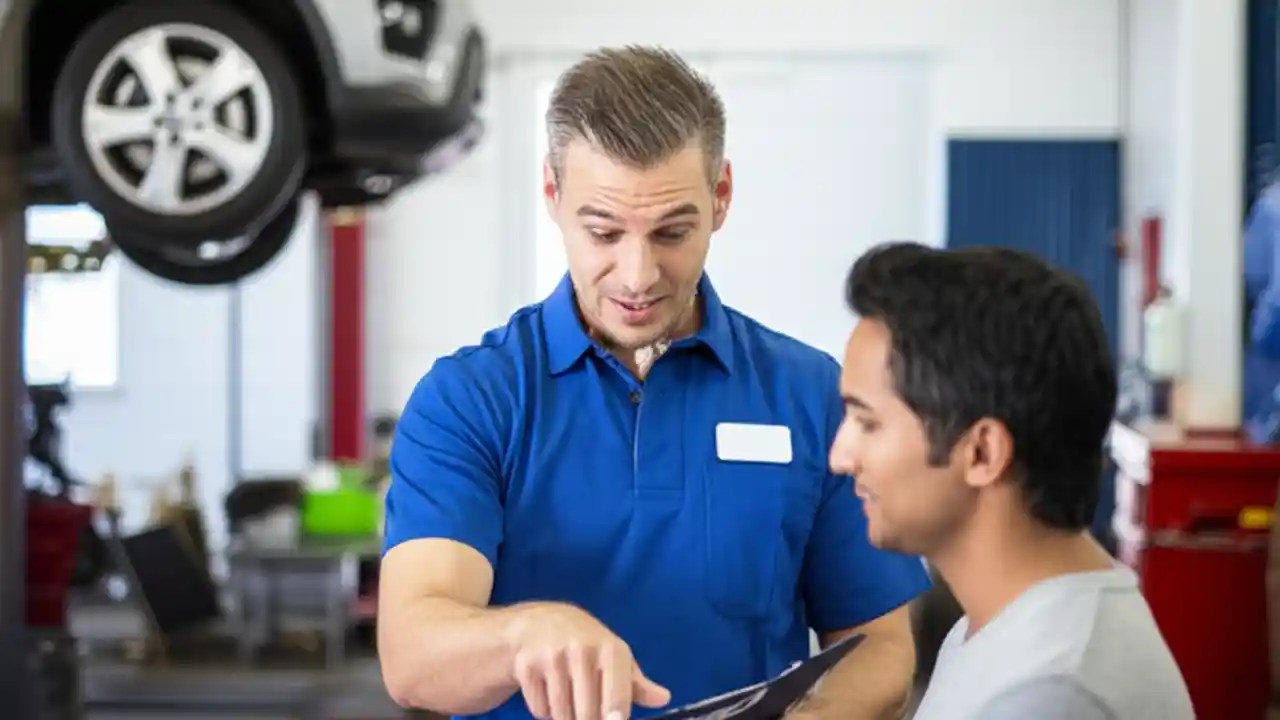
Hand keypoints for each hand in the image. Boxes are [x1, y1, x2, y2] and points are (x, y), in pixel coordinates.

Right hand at [509, 603, 670, 719]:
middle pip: (587, 713)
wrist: (539, 623)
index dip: (616, 714)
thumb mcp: (614, 657)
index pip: (617, 692)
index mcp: (610, 649)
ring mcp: (551, 657)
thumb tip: (663, 698)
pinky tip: (549, 692)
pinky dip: (545, 711)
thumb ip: (637, 683)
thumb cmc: (586, 645)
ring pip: (562, 715)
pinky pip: (540, 710)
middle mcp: (581, 650)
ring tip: (569, 701)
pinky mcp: (525, 666)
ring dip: (565, 718)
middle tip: (589, 715)